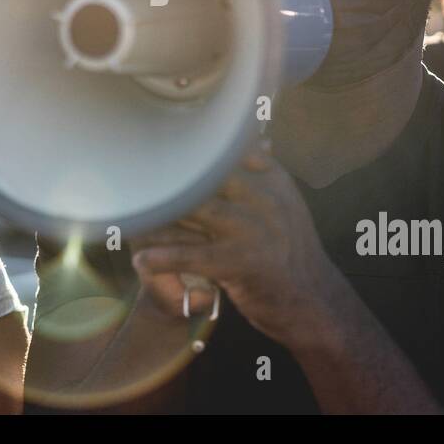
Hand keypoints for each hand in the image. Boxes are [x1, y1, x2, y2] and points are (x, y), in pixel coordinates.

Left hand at [131, 145, 339, 348]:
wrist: (314, 302)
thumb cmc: (290, 252)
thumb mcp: (285, 205)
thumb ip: (265, 175)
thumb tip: (256, 141)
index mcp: (272, 179)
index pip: (224, 152)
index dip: (187, 148)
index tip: (155, 146)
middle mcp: (264, 198)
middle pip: (204, 176)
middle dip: (168, 178)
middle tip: (131, 177)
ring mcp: (253, 229)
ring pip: (194, 210)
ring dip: (158, 215)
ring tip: (128, 217)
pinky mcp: (242, 262)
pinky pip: (192, 256)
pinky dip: (164, 259)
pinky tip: (141, 261)